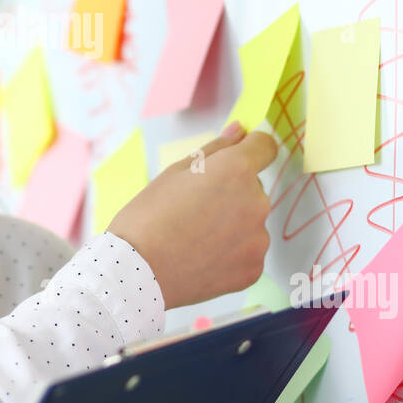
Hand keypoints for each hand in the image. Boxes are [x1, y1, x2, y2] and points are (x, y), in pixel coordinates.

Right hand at [107, 122, 277, 310]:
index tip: (235, 161)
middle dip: (233, 193)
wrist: (136, 271)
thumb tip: (240, 131)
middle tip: (196, 209)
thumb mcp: (175, 172)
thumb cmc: (148, 216)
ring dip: (233, 225)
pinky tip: (203, 258)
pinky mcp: (254, 268)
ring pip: (251, 222)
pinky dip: (231, 254)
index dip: (251, 150)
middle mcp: (257, 202)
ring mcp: (258, 239)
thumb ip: (215, 149)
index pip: (266, 147)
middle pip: (254, 188)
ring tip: (196, 238)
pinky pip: (248, 252)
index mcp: (237, 170)